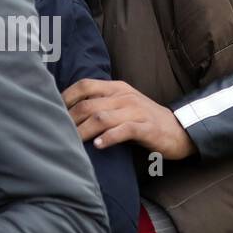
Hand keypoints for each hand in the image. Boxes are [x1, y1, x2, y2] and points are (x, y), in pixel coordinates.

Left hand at [62, 78, 194, 158]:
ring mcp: (136, 111)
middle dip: (70, 120)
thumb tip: (68, 113)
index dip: (66, 97)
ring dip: (83, 131)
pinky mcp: (146, 128)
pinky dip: (108, 138)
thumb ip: (101, 105)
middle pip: (88, 104)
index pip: (85, 85)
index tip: (53, 111)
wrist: (179, 130)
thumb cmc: (144, 120)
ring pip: (101, 117)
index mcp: (116, 88)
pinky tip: (98, 146)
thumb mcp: (122, 105)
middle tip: (58, 134)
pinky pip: (123, 130)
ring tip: (72, 142)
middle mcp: (124, 96)